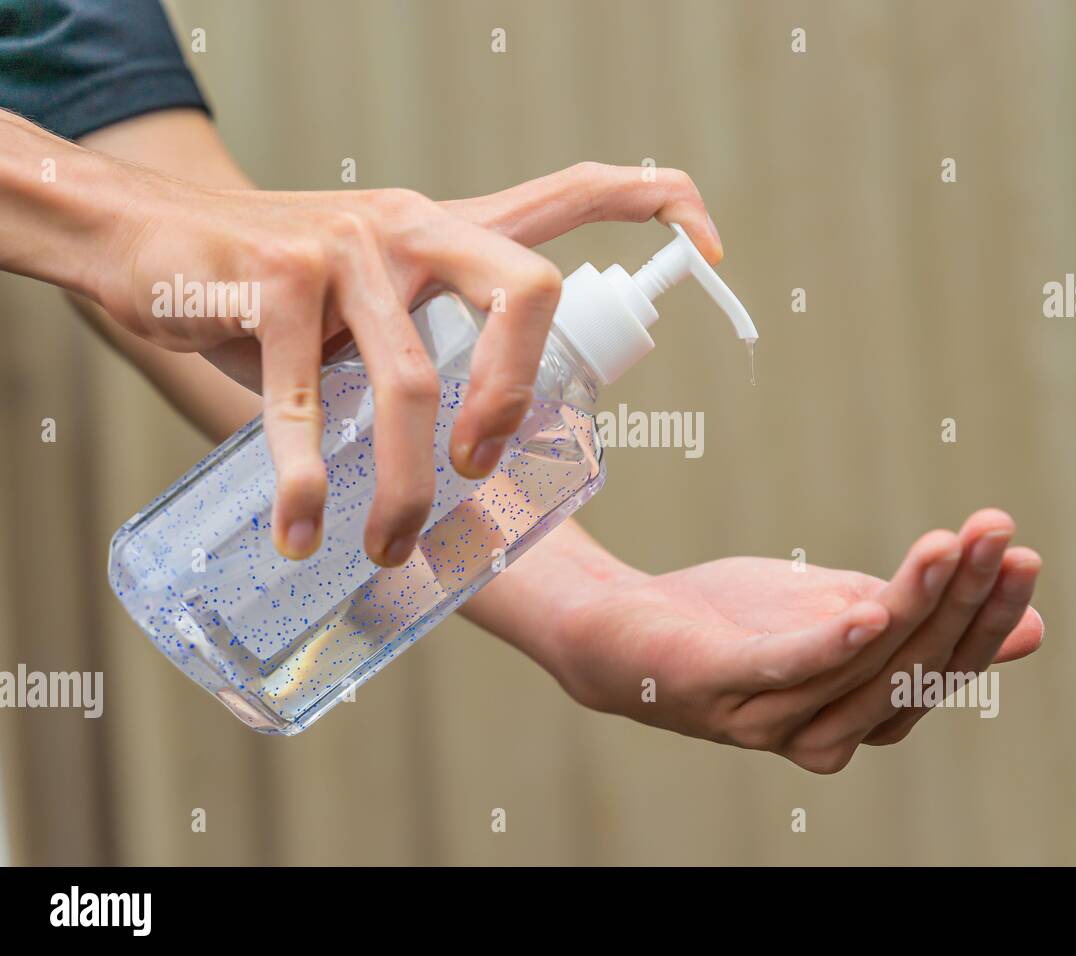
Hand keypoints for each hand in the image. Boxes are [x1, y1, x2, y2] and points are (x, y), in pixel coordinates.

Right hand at [86, 156, 719, 566]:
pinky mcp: (272, 282)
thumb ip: (436, 341)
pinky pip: (302, 402)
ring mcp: (345, 251)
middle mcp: (413, 227)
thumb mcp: (378, 296)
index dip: (656, 204)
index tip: (711, 250)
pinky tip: (305, 528)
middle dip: (519, 394)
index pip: (574, 190)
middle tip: (486, 464)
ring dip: (409, 483)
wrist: (149, 238)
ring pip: (411, 380)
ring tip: (390, 543)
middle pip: (524, 290)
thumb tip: (497, 447)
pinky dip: (306, 478)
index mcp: (453, 230)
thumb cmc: (285, 286)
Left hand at [551, 509, 1042, 772]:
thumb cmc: (739, 625)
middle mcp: (828, 733)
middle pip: (913, 666)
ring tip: (951, 544)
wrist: (625, 631)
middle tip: (1002, 534)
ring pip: (862, 663)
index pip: (944, 668)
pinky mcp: (720, 687)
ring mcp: (772, 717)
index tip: (1020, 550)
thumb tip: (1029, 630)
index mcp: (864, 716)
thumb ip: (920, 623)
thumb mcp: (844, 616)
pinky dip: (829, 645)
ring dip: (912, 601)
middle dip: (965, 598)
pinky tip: (868, 611)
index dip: (986, 613)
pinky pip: (784, 672)